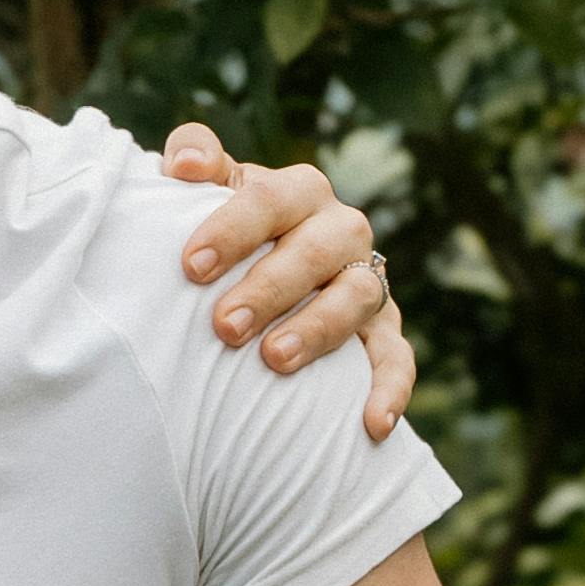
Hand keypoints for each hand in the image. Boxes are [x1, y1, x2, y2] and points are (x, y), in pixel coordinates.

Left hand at [160, 125, 416, 439]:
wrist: (270, 271)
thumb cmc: (228, 234)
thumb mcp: (210, 193)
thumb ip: (194, 160)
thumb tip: (188, 162)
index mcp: (297, 192)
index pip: (270, 199)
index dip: (232, 229)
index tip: (191, 266)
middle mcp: (340, 230)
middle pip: (317, 249)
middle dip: (270, 287)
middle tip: (224, 326)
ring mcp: (366, 281)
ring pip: (357, 298)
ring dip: (319, 329)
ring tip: (275, 360)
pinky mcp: (384, 331)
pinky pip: (397, 358)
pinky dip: (390, 390)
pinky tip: (372, 425)